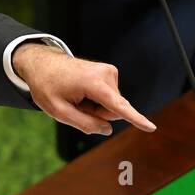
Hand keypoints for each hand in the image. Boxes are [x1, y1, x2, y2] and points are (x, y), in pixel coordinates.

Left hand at [13, 43, 155, 135]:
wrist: (43, 63)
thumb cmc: (47, 86)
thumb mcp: (58, 111)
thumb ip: (84, 124)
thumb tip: (108, 130)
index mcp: (93, 83)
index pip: (117, 106)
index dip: (135, 119)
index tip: (151, 128)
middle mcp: (106, 74)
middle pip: (113, 110)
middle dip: (96, 114)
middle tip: (75, 104)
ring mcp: (110, 72)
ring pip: (112, 105)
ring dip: (94, 107)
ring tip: (76, 96)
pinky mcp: (110, 73)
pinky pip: (109, 97)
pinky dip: (95, 100)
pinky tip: (81, 92)